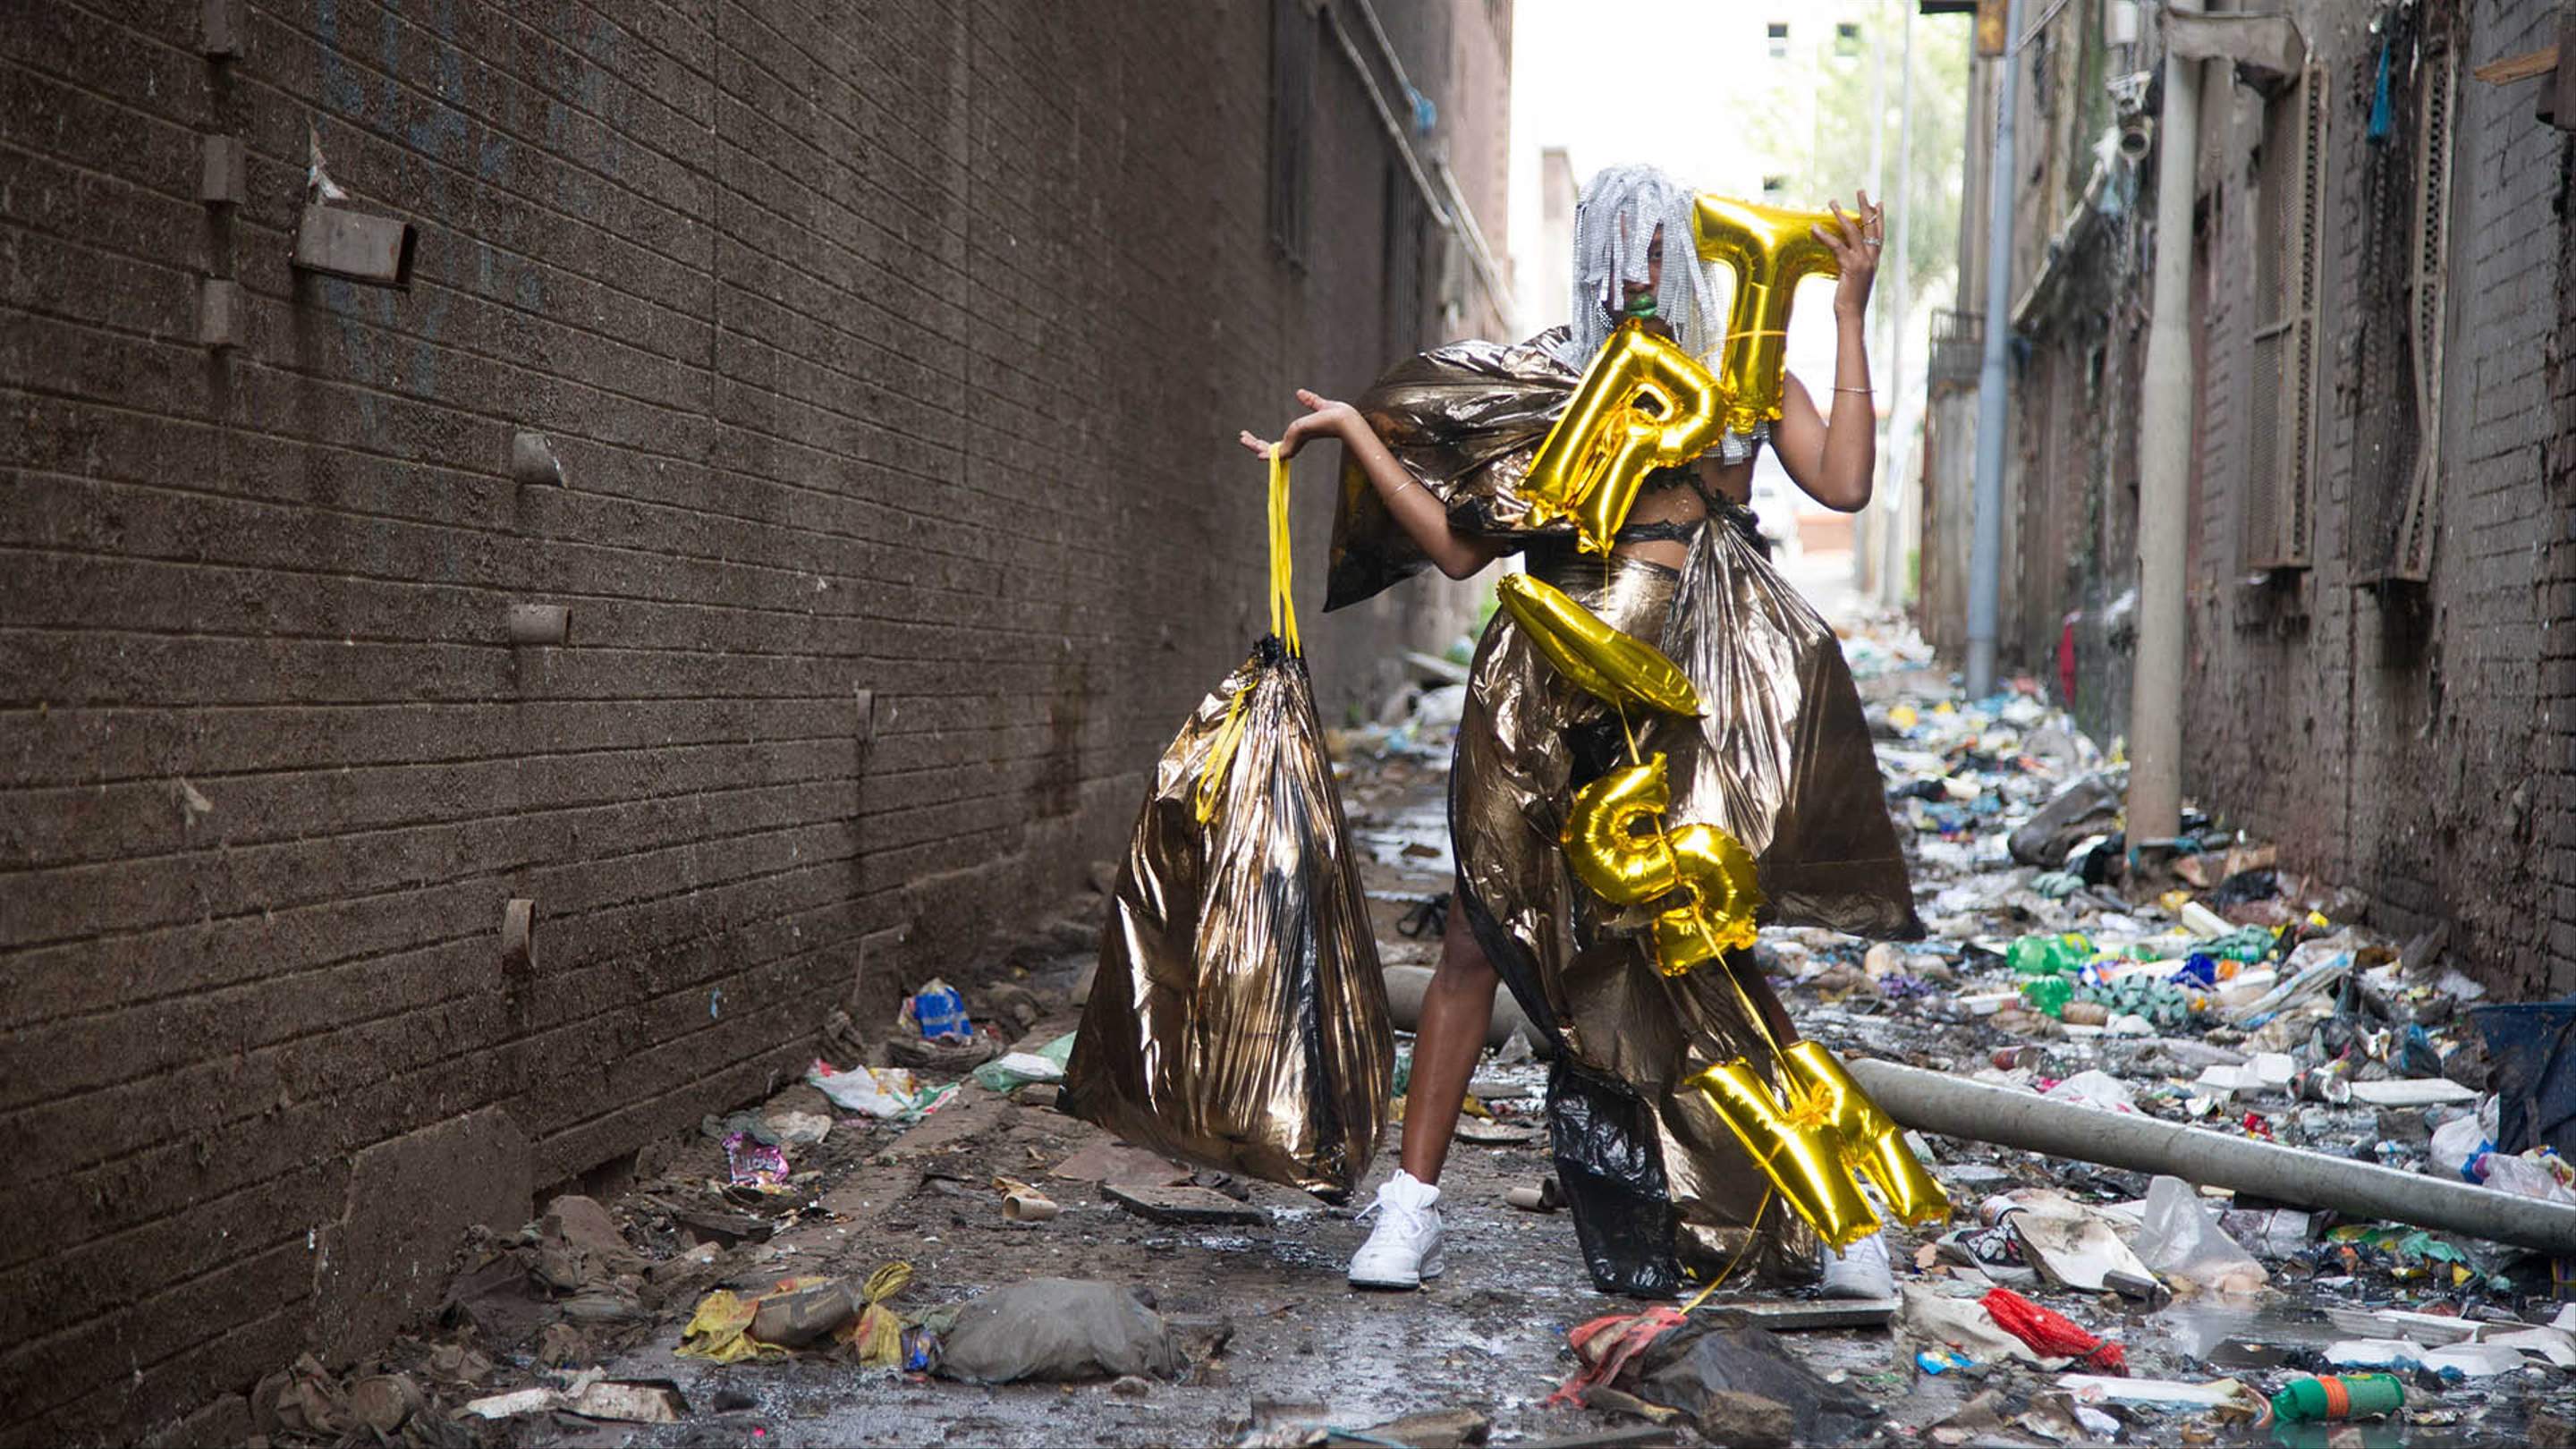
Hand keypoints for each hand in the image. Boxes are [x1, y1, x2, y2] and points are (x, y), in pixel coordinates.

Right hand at [1238, 388, 1356, 461]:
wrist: (1343, 419)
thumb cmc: (1337, 415)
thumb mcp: (1319, 405)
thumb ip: (1309, 401)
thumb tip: (1299, 392)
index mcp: (1300, 437)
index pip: (1278, 443)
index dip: (1264, 442)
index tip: (1251, 436)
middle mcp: (1297, 444)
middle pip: (1270, 449)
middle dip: (1255, 444)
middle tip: (1242, 438)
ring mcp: (1295, 446)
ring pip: (1270, 452)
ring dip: (1255, 446)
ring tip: (1242, 439)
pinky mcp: (1295, 445)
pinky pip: (1277, 453)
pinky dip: (1266, 454)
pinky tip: (1257, 454)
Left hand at [1811, 190, 1882, 318]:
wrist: (1852, 315)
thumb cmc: (1850, 301)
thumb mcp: (1853, 279)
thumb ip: (1851, 265)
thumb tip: (1841, 256)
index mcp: (1874, 261)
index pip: (1879, 234)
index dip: (1879, 218)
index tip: (1879, 203)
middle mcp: (1871, 259)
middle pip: (1870, 227)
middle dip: (1866, 207)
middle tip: (1861, 191)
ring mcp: (1863, 262)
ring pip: (1853, 231)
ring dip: (1841, 214)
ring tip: (1832, 201)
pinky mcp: (1851, 267)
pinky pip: (1837, 246)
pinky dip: (1825, 236)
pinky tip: (1815, 228)